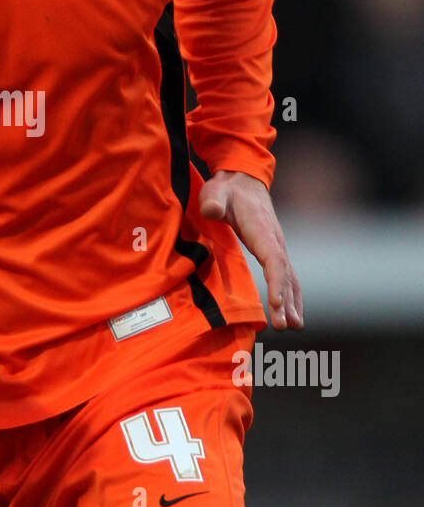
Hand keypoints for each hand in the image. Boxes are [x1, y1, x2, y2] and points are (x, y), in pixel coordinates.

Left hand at [198, 170, 303, 330]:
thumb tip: (212, 211)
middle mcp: (275, 240)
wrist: (242, 179)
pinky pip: (287, 275)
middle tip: (286, 326)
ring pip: (289, 277)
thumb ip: (213, 202)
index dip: (276, 282)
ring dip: (292, 302)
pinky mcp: (274, 251)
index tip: (276, 303)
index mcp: (262, 229)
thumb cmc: (226, 189)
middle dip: (286, 301)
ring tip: (294, 327)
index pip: (273, 259)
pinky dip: (292, 295)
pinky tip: (292, 314)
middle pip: (284, 274)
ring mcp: (277, 246)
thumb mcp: (214, 192)